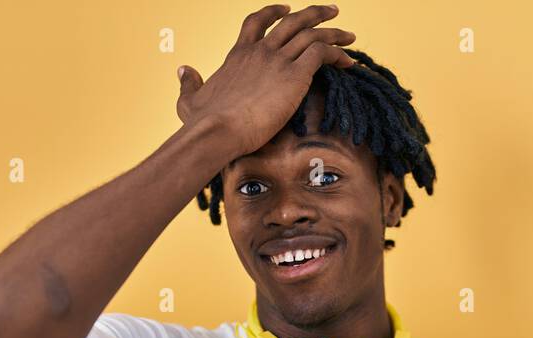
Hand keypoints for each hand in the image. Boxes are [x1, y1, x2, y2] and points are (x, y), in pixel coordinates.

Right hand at [175, 4, 356, 158]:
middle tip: (332, 11)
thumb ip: (188, 83)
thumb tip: (182, 70)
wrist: (217, 130)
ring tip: (349, 35)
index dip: (273, 12)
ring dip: (333, 31)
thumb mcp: (188, 99)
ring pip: (311, 34)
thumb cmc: (202, 123)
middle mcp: (260, 51)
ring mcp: (278, 60)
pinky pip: (322, 53)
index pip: (257, 22)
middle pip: (292, 21)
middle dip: (314, 13)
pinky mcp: (294, 75)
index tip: (286, 10)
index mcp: (238, 54)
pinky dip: (338, 53)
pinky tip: (348, 61)